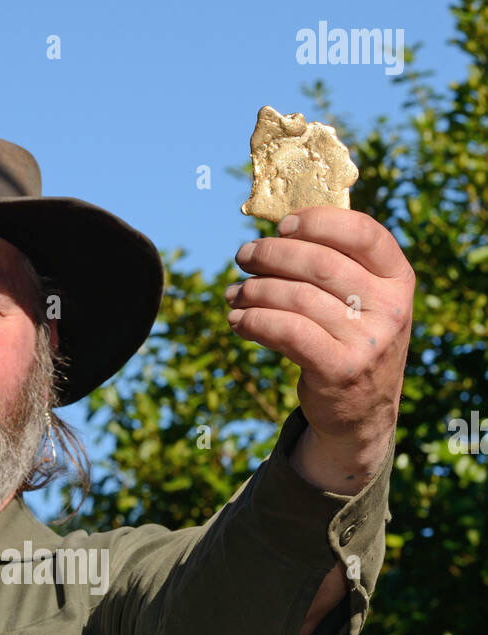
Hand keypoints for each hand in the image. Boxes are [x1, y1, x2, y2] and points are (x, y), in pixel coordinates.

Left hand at [225, 206, 414, 492]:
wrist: (362, 413)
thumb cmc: (352, 341)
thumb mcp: (364, 302)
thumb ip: (338, 265)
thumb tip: (276, 232)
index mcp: (399, 279)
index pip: (363, 232)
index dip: (318, 221)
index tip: (282, 225)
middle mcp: (391, 308)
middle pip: (320, 263)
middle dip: (273, 254)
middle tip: (244, 256)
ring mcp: (368, 342)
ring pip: (297, 298)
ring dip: (256, 291)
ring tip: (235, 293)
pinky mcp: (339, 369)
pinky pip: (287, 332)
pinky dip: (255, 321)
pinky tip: (238, 321)